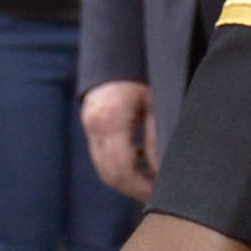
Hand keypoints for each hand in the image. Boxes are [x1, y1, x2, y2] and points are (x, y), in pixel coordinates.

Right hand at [81, 80, 159, 200]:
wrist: (119, 55)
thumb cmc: (142, 76)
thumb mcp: (155, 105)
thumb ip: (156, 140)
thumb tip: (160, 172)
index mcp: (110, 121)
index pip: (121, 168)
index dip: (139, 186)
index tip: (157, 194)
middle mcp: (94, 126)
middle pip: (109, 173)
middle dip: (131, 188)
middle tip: (154, 194)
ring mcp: (89, 126)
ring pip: (103, 168)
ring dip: (125, 179)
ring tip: (150, 182)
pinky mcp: (90, 126)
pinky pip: (102, 155)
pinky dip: (119, 165)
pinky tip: (140, 161)